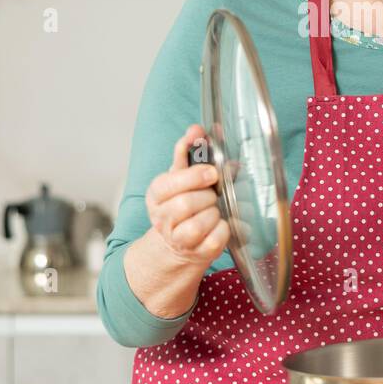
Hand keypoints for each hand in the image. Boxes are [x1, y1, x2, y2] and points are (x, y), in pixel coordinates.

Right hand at [145, 124, 229, 270]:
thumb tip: (197, 129)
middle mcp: (162, 218)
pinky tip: (223, 224)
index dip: (194, 176)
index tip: (211, 173)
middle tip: (213, 194)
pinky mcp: (197, 253)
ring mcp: (178, 239)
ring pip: (200, 224)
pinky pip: (215, 240)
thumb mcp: (182, 176)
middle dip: (207, 196)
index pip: (170, 183)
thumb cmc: (184, 202)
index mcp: (157, 194)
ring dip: (215, 213)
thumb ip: (189, 151)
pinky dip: (226, 230)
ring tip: (216, 210)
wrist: (181, 242)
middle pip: (186, 203)